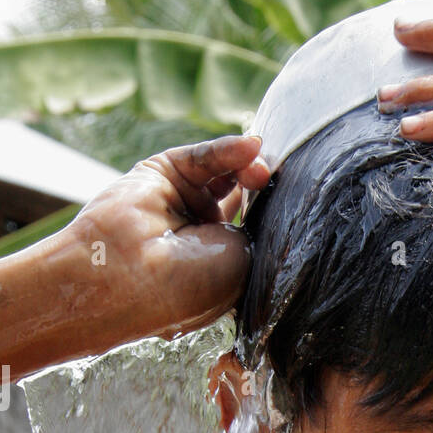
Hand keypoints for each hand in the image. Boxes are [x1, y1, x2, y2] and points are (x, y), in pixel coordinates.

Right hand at [70, 135, 270, 340]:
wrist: (130, 277)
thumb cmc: (188, 287)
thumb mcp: (244, 263)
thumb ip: (262, 230)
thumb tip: (277, 200)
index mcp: (218, 266)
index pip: (253, 231)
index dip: (276, 215)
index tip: (302, 204)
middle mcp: (199, 235)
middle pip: (242, 197)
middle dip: (264, 189)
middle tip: (281, 184)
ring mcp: (180, 203)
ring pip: (224, 174)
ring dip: (249, 167)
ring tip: (265, 167)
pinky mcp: (160, 174)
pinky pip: (203, 158)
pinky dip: (228, 150)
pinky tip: (250, 146)